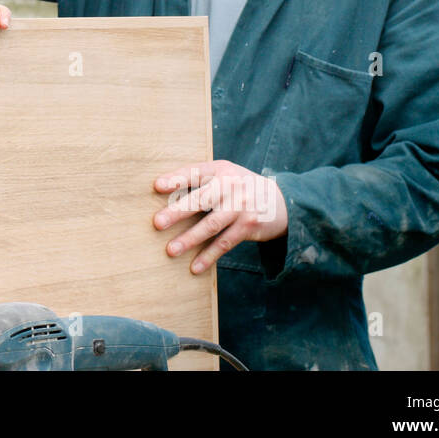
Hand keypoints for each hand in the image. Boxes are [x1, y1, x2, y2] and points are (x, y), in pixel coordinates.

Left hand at [153, 160, 287, 273]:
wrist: (281, 201)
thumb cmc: (239, 187)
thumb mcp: (225, 174)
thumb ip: (201, 180)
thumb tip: (162, 191)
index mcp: (220, 170)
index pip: (195, 172)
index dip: (176, 179)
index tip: (157, 186)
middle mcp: (231, 186)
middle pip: (201, 199)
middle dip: (177, 211)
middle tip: (157, 223)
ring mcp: (240, 207)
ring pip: (211, 225)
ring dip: (190, 239)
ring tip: (171, 250)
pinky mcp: (248, 226)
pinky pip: (225, 243)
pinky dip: (209, 256)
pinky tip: (195, 267)